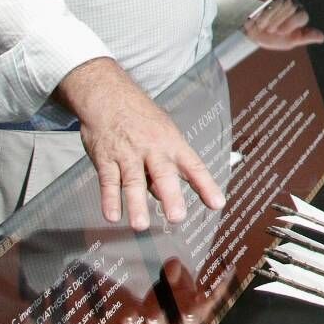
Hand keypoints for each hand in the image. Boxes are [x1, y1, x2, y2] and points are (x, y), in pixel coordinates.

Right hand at [58, 58, 224, 229]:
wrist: (110, 97)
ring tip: (141, 225)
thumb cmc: (142, 119)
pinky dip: (109, 199)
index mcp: (173, 144)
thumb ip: (165, 168)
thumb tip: (166, 197)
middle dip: (171, 197)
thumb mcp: (164, 136)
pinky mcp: (106, 159)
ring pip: (133, 181)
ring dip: (136, 204)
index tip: (217, 203)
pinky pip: (108, 181)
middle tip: (177, 217)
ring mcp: (128, 154)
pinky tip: (113, 215)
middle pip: (164, 174)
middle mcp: (153, 150)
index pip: (194, 166)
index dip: (206, 185)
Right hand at [242, 0, 323, 49]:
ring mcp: (281, 2)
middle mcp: (292, 7)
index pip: (302, 16)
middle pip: (292, 10)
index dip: (291, 24)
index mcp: (300, 17)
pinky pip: (270, 5)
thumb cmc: (270, 38)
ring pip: (282, 6)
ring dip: (272, 19)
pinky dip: (265, 15)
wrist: (249, 35)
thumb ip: (305, 37)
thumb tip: (321, 37)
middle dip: (280, 22)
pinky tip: (260, 19)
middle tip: (272, 29)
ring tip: (266, 26)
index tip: (281, 31)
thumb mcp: (289, 41)